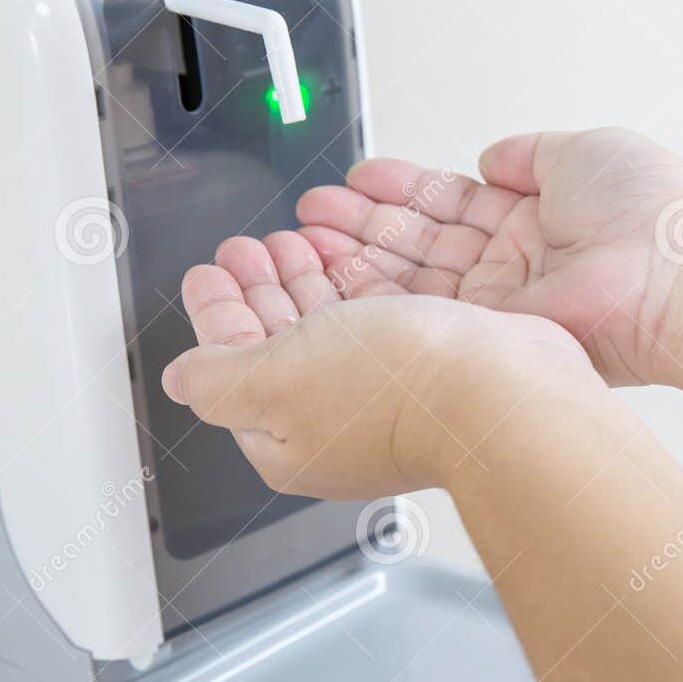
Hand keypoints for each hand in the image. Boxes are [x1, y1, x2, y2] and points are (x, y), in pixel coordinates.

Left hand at [161, 231, 598, 499]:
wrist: (502, 389)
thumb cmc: (396, 392)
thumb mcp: (272, 378)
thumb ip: (217, 377)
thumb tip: (179, 380)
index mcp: (286, 439)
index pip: (231, 368)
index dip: (217, 314)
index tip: (207, 273)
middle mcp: (336, 424)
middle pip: (279, 346)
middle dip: (260, 290)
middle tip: (245, 250)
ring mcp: (386, 398)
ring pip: (331, 329)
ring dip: (305, 279)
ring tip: (289, 242)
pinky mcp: (431, 370)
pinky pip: (379, 320)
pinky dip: (354, 283)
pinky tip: (349, 258)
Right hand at [295, 128, 682, 386]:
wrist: (674, 270)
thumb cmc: (651, 211)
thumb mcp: (582, 150)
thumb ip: (529, 153)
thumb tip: (494, 155)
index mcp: (537, 219)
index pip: (452, 203)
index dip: (402, 190)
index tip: (360, 179)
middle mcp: (516, 265)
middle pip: (423, 242)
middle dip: (364, 225)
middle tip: (313, 212)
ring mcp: (502, 305)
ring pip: (414, 278)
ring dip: (358, 257)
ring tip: (306, 238)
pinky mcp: (493, 335)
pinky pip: (426, 313)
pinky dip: (378, 295)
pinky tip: (337, 276)